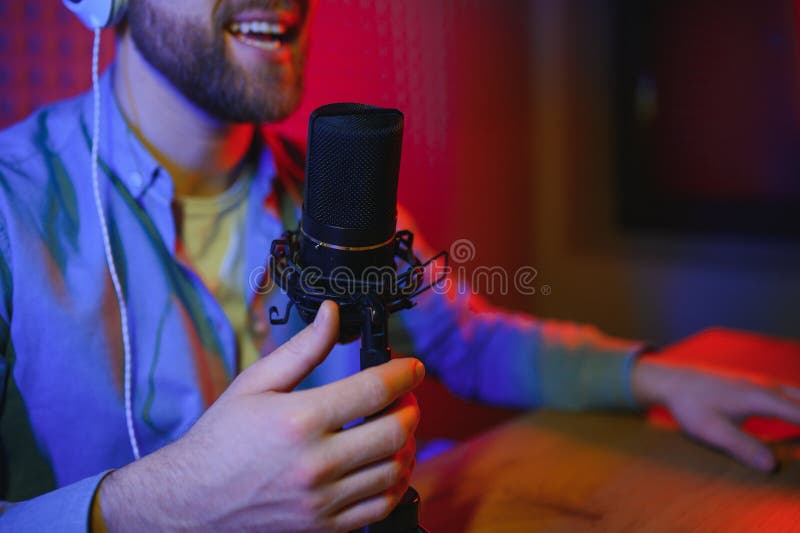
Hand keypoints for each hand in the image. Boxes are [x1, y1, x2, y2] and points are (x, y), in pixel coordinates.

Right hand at [98, 301, 423, 531]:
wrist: (191, 501)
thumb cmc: (222, 437)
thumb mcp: (256, 383)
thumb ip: (303, 348)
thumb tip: (333, 313)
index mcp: (300, 419)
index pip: (374, 390)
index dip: (404, 373)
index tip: (413, 366)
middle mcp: (316, 462)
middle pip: (395, 431)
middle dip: (411, 407)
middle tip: (405, 396)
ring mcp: (322, 500)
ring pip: (394, 469)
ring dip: (407, 444)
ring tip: (396, 427)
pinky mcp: (324, 525)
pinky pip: (381, 505)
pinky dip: (395, 482)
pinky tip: (386, 464)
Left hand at [632, 358, 799, 471]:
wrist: (672, 381)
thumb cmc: (691, 405)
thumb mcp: (712, 431)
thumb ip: (742, 447)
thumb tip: (773, 466)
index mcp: (762, 399)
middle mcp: (766, 389)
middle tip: (799, 443)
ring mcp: (761, 385)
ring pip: (796, 395)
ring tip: (796, 432)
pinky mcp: (754, 387)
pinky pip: (787, 396)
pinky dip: (796, 406)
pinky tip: (792, 418)